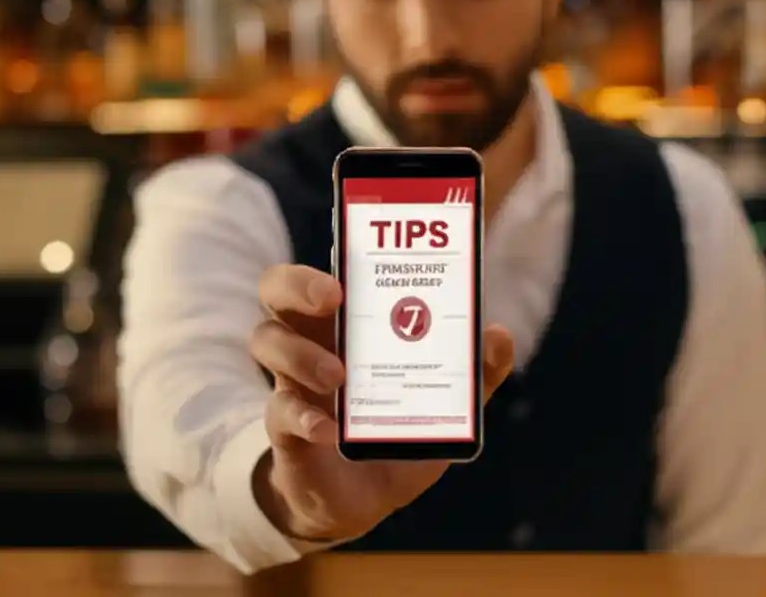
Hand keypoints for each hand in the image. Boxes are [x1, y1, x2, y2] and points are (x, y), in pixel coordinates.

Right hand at [250, 264, 513, 542]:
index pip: (314, 276)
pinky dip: (302, 419)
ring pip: (266, 342)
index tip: (344, 275)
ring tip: (339, 378)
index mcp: (345, 325)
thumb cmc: (397, 431)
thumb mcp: (444, 403)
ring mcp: (292, 384)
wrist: (363, 499)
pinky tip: (328, 430)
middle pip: (275, 292)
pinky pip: (278, 413)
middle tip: (331, 300)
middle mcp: (309, 343)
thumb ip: (476, 372)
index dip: (320, 265)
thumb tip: (499, 335)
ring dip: (301, 354)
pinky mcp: (286, 430)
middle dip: (296, 286)